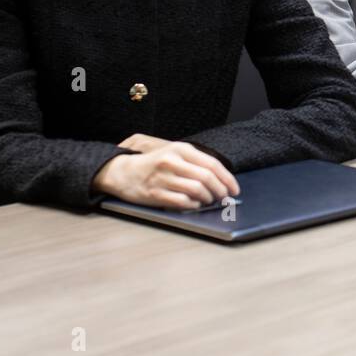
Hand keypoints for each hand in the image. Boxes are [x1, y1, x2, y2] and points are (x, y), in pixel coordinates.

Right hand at [93, 137, 239, 208]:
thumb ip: (195, 162)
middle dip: (220, 190)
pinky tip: (194, 204)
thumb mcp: (174, 154)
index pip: (212, 164)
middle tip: (223, 197)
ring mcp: (163, 178)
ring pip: (197, 190)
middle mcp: (172, 162)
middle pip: (207, 178)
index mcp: (180, 149)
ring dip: (207, 199)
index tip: (234, 189)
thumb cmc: (153, 164)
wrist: (122, 172)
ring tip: (207, 200)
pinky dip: (193, 205)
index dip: (227, 179)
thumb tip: (222, 178)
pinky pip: (183, 202)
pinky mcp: (155, 194)